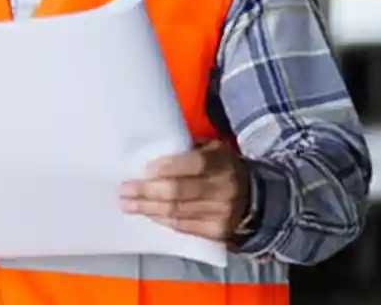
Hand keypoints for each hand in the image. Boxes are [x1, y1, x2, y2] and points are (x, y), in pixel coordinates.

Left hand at [118, 140, 249, 241]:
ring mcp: (221, 212)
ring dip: (148, 208)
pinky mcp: (216, 231)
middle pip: (179, 192)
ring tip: (128, 204)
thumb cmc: (223, 169)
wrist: (255, 199)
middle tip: (125, 190)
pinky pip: (183, 226)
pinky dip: (162, 219)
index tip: (145, 170)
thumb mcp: (214, 149)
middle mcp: (223, 188)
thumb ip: (189, 149)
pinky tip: (148, 214)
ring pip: (177, 211)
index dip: (168, 168)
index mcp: (222, 162)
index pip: (194, 164)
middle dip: (147, 191)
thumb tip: (153, 155)